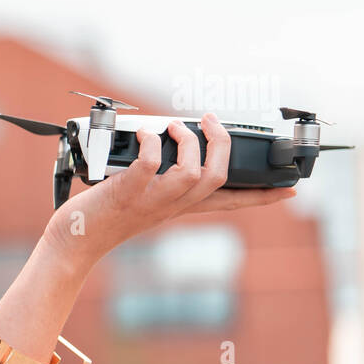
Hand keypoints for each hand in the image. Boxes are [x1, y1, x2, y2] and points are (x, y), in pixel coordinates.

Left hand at [45, 111, 296, 264]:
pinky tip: (147, 135)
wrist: (73, 243)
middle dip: (224, 146)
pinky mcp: (126, 193)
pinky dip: (152, 144)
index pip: (230, 203)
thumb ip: (158, 180)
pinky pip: (149, 165)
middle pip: (220, 178)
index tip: (290, 191)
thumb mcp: (141, 201)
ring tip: (173, 126)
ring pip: (193, 173)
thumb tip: (166, 146)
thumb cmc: (103, 217)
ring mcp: (150, 201)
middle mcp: (171, 206)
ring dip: (189, 142)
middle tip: (211, 121)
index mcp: (180, 208)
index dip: (262, 197)